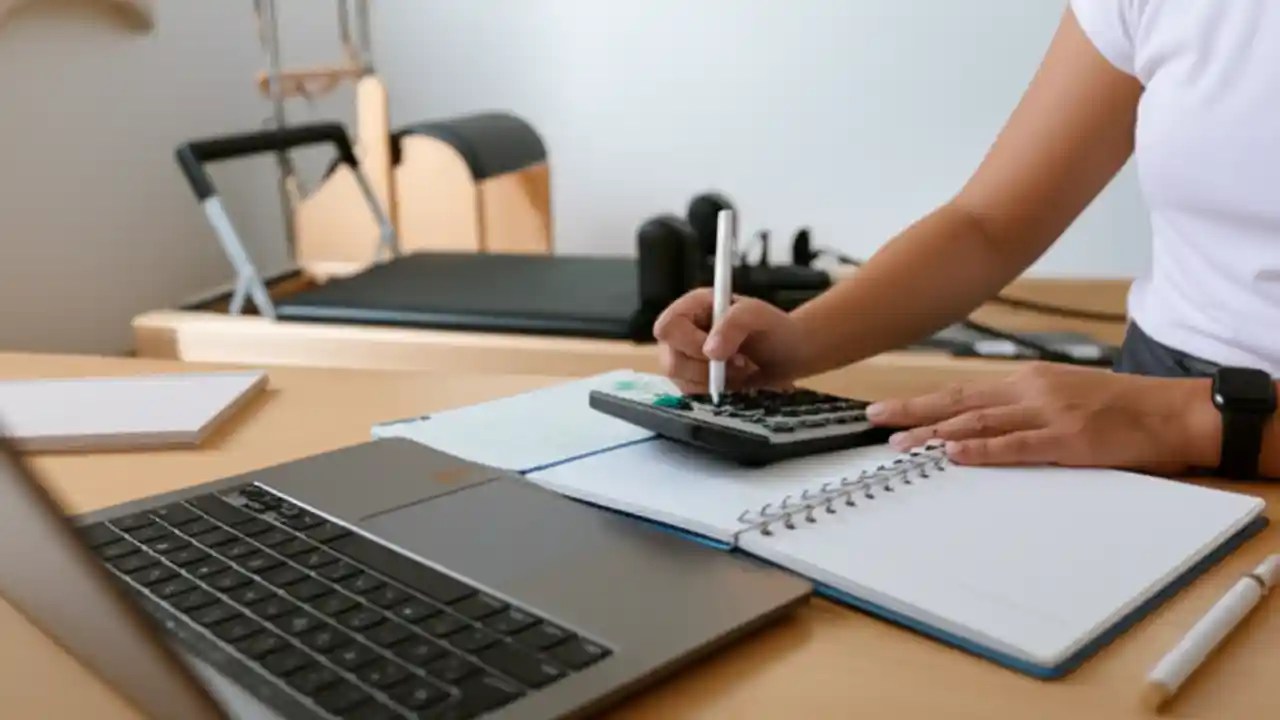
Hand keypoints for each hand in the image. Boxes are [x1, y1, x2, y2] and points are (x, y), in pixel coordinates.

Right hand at [652, 289, 808, 393]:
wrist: (787, 354)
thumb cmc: (774, 328)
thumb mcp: (759, 315)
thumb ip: (734, 323)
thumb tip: (710, 350)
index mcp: (693, 307)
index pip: (668, 328)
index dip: (687, 343)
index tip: (716, 352)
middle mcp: (683, 332)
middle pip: (670, 360)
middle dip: (705, 369)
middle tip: (736, 364)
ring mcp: (686, 358)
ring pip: (679, 381)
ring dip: (713, 382)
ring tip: (739, 371)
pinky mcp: (693, 380)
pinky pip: (691, 395)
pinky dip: (715, 393)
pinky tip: (733, 382)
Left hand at [866, 362, 1219, 473]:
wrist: (1170, 412)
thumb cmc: (1118, 407)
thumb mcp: (1062, 394)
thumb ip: (1021, 406)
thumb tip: (977, 423)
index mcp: (1027, 381)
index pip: (962, 391)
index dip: (921, 401)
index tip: (887, 408)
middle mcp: (1030, 391)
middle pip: (959, 401)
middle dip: (913, 410)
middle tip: (875, 418)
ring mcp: (1048, 414)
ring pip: (979, 422)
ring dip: (935, 432)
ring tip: (900, 442)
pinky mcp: (1068, 440)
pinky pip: (1015, 445)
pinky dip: (981, 450)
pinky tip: (953, 453)